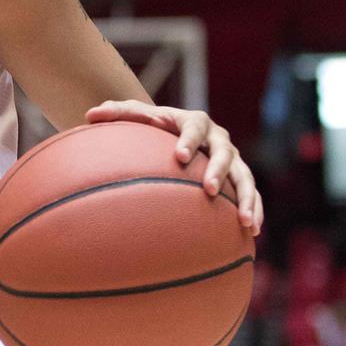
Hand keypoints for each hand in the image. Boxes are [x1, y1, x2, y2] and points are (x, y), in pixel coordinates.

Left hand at [84, 99, 263, 233]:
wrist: (177, 133)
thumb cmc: (153, 127)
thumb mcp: (137, 117)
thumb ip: (117, 113)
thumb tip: (90, 114)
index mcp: (194, 121)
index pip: (194, 127)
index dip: (188, 140)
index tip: (178, 156)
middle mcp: (218, 138)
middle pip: (224, 152)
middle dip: (218, 170)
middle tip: (208, 189)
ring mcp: (232, 158)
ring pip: (245, 176)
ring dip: (247, 198)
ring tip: (245, 222)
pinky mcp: (239, 177)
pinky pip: (250, 193)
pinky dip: (254, 209)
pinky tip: (252, 232)